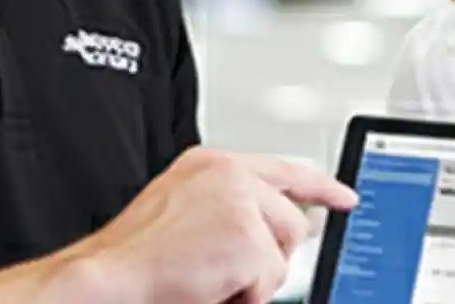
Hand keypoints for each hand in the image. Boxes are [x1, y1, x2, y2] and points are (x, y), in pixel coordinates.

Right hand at [77, 147, 357, 303]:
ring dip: (250, 279)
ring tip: (206, 275)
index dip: (319, 186)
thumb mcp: (181, 212)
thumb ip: (227, 206)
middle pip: (289, 222)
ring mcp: (239, 202)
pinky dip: (242, 296)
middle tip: (224, 270)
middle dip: (268, 256)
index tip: (345, 197)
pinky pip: (269, 283)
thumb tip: (273, 226)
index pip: (282, 169)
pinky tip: (207, 285)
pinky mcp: (246, 237)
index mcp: (210, 164)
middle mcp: (227, 173)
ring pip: (281, 256)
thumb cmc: (137, 255)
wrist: (109, 275)